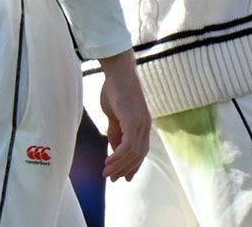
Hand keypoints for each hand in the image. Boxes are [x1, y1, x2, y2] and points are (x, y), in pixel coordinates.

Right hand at [97, 50, 149, 180]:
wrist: (118, 73)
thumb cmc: (116, 91)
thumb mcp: (115, 116)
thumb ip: (116, 131)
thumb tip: (114, 148)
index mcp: (142, 124)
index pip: (141, 150)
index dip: (133, 165)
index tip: (124, 177)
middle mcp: (145, 126)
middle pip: (138, 154)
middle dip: (125, 169)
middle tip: (111, 179)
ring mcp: (141, 124)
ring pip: (133, 153)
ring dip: (119, 165)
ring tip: (106, 173)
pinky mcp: (134, 121)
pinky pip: (128, 145)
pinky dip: (118, 156)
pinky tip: (108, 162)